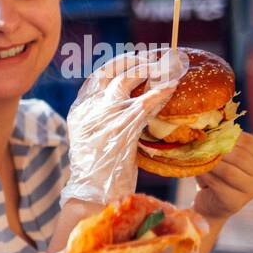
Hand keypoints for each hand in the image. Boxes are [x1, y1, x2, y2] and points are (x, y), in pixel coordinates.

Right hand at [61, 49, 188, 205]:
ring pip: (128, 81)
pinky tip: (172, 86)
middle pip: (113, 71)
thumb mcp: (95, 137)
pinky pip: (144, 102)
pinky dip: (160, 92)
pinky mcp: (120, 128)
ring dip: (151, 70)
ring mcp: (103, 117)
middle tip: (158, 59)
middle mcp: (88, 109)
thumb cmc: (99, 169)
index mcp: (79, 110)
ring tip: (170, 67)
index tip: (139, 58)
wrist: (93, 193)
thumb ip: (106, 116)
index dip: (121, 63)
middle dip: (138, 61)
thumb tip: (133, 98)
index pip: (99, 75)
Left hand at [191, 132, 252, 221]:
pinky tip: (197, 171)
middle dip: (217, 150)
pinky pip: (217, 184)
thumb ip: (224, 143)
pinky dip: (205, 175)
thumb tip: (210, 128)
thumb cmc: (218, 175)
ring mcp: (252, 189)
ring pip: (228, 171)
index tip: (210, 134)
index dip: (227, 137)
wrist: (212, 204)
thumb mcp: (225, 156)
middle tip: (200, 146)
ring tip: (197, 158)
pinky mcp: (236, 201)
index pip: (248, 142)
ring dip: (210, 163)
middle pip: (240, 157)